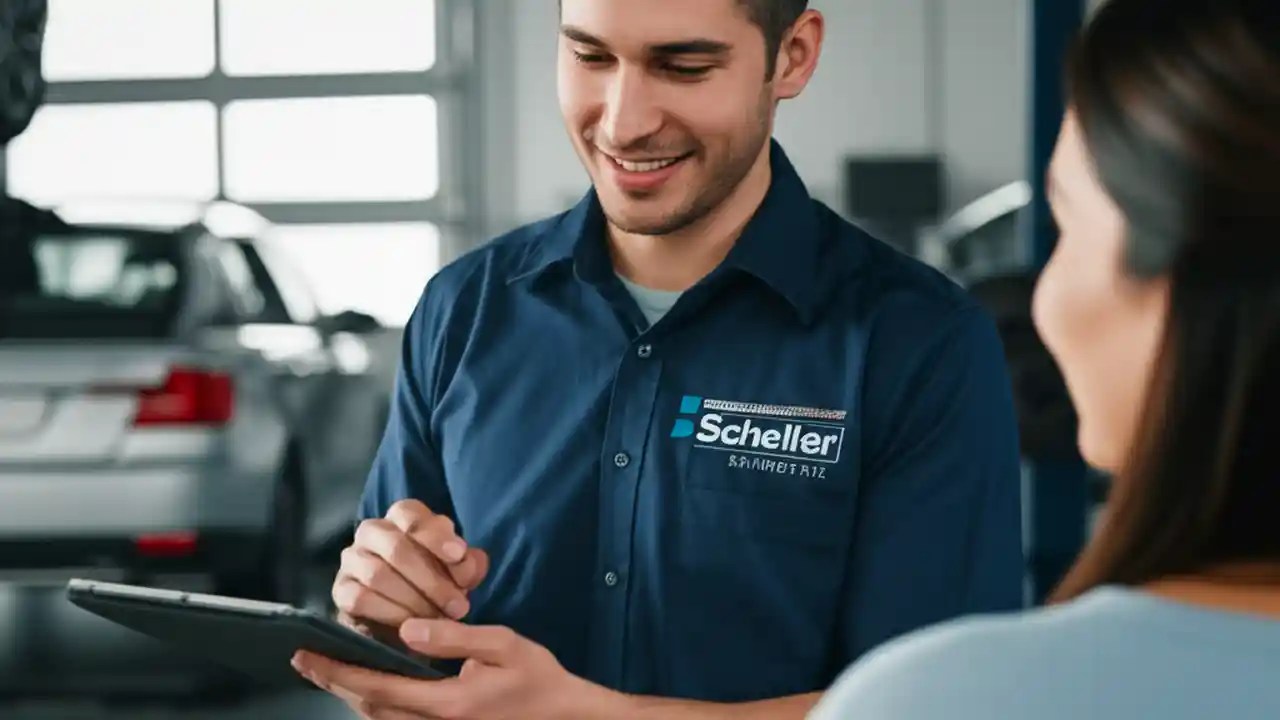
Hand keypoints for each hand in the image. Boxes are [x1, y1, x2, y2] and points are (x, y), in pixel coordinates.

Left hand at [293, 620, 618, 719]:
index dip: (338, 671)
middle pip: (369, 709)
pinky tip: (370, 686)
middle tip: (306, 661)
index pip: (377, 687)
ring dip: (352, 695)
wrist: (565, 717)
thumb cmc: (538, 679)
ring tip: (330, 669)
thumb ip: (453, 637)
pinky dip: (377, 705)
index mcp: (447, 703)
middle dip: (335, 683)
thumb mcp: (502, 645)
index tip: (307, 655)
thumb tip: (406, 630)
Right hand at [333, 500, 489, 636]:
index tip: (458, 555)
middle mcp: (372, 532)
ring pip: (377, 574)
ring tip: (438, 620)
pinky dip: (390, 614)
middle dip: (430, 579)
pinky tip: (410, 627)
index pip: (411, 515)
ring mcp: (352, 560)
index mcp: (402, 517)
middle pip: (395, 546)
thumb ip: (468, 564)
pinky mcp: (341, 590)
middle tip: (457, 606)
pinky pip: (360, 599)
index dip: (435, 535)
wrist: (410, 618)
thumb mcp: (461, 573)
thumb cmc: (438, 583)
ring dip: (413, 600)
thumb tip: (465, 562)